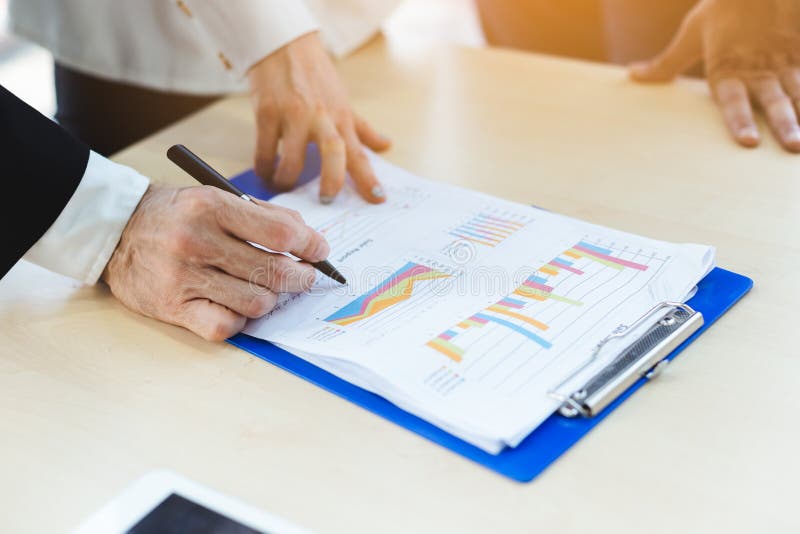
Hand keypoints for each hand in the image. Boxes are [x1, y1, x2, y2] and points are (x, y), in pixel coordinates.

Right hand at [102, 185, 328, 340]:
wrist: (114, 230)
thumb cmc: (176, 214)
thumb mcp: (215, 197)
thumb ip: (263, 215)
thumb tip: (309, 239)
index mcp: (212, 207)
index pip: (282, 234)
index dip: (311, 247)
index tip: (319, 252)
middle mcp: (197, 241)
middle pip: (274, 272)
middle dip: (301, 277)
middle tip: (304, 276)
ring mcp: (184, 277)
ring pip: (256, 302)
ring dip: (270, 298)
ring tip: (265, 289)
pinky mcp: (173, 308)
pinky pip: (225, 326)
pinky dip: (239, 320)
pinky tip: (237, 306)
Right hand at [248, 32, 390, 203]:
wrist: (283, 44)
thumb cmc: (315, 76)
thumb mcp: (343, 102)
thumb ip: (362, 128)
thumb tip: (387, 146)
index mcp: (341, 117)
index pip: (359, 153)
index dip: (368, 178)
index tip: (378, 199)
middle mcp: (320, 117)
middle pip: (334, 152)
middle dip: (331, 180)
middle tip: (326, 200)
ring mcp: (292, 115)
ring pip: (292, 159)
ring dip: (287, 180)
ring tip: (284, 187)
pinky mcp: (266, 113)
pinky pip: (263, 151)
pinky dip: (264, 168)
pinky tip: (265, 173)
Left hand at [630, 0, 799, 151]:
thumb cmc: (724, 8)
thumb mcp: (692, 33)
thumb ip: (666, 63)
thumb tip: (633, 75)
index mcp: (729, 70)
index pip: (734, 101)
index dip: (740, 121)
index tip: (748, 142)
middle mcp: (759, 71)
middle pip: (774, 102)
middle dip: (784, 125)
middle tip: (792, 146)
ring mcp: (786, 63)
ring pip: (799, 93)